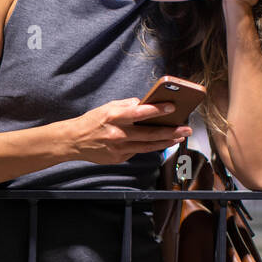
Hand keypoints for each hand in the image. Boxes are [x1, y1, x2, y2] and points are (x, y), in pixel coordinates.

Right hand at [71, 97, 192, 164]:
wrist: (74, 141)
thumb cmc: (92, 121)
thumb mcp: (108, 107)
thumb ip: (128, 105)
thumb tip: (146, 104)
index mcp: (114, 116)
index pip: (140, 112)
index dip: (158, 110)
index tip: (172, 107)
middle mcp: (118, 133)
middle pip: (150, 134)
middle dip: (171, 131)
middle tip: (186, 128)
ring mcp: (119, 148)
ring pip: (148, 146)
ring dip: (166, 142)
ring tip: (179, 137)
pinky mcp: (119, 158)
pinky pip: (138, 151)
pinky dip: (148, 146)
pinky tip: (159, 142)